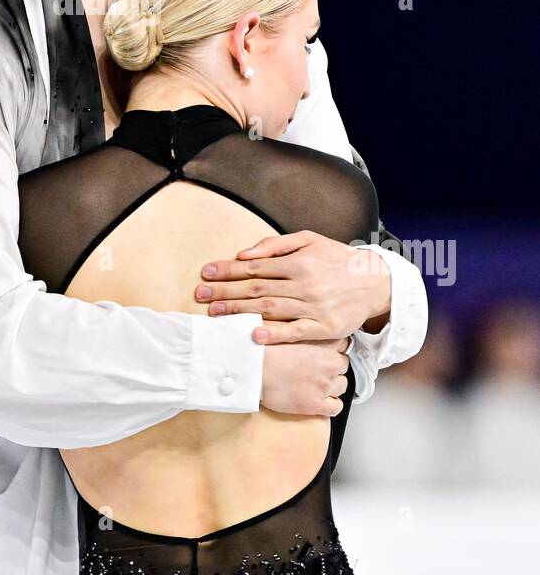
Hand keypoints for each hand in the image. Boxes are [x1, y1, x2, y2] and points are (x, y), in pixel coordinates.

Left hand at [196, 230, 391, 343]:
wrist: (375, 282)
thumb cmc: (337, 259)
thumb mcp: (310, 240)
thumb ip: (276, 245)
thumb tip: (244, 253)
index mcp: (299, 260)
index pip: (255, 266)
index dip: (228, 270)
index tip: (206, 274)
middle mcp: (304, 282)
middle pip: (257, 288)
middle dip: (225, 292)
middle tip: (200, 296)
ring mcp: (314, 306)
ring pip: (270, 309)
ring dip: (239, 312)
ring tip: (215, 314)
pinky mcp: (324, 327)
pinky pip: (295, 332)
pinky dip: (273, 334)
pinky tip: (253, 335)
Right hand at [260, 337, 350, 416]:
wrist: (254, 368)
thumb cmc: (265, 349)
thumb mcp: (289, 331)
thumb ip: (304, 331)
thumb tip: (307, 330)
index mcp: (324, 344)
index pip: (344, 345)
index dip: (335, 349)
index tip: (327, 351)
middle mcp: (329, 364)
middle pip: (343, 366)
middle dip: (333, 368)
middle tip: (319, 370)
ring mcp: (324, 385)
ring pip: (342, 386)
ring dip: (333, 386)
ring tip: (318, 385)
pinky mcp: (316, 404)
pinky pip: (336, 407)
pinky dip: (331, 405)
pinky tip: (320, 401)